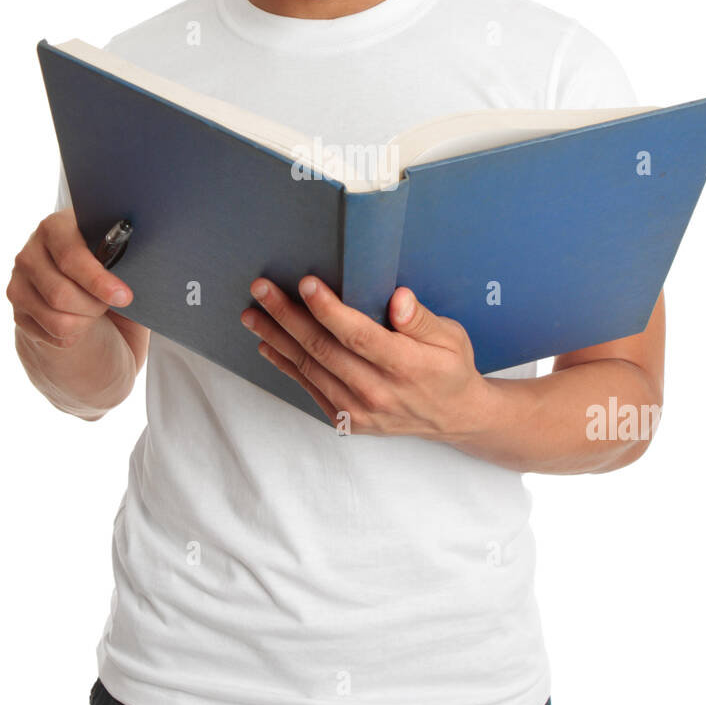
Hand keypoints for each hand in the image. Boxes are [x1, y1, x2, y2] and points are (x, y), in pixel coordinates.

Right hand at [7, 207, 134, 349]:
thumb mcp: (121, 255)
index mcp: (56, 226)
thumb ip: (127, 257)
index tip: (124, 297)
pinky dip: (75, 336)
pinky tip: (82, 322)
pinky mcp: (18, 311)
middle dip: (94, 306)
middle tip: (110, 304)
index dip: (99, 280)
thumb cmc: (112, 266)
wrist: (88, 288)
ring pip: (57, 320)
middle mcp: (30, 252)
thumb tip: (143, 267)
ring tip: (97, 312)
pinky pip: (50, 335)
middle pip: (61, 294)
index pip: (71, 256)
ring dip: (86, 322)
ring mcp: (19, 283)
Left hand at [240, 274, 486, 438]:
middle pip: (323, 349)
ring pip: (310, 368)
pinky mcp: (347, 420)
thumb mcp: (450, 337)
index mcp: (407, 367)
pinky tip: (268, 345)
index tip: (306, 284)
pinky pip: (310, 388)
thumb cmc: (450, 368)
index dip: (329, 310)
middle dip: (287, 316)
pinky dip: (286, 365)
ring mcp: (359, 410)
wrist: (453, 418)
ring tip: (252, 315)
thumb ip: (421, 319)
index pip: (359, 335)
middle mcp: (378, 392)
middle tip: (261, 290)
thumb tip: (398, 299)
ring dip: (276, 339)